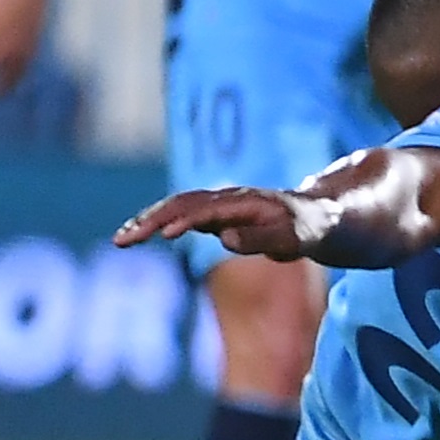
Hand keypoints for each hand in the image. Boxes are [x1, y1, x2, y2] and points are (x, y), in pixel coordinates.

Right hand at [117, 184, 318, 262]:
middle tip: (124, 241)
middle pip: (181, 204)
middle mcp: (227, 198)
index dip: (186, 221)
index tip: (166, 236)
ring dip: (146, 221)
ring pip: (174, 206)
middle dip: (152, 220)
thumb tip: (225, 239)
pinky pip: (178, 213)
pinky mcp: (213, 212)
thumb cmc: (305, 231)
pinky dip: (155, 222)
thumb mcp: (291, 241)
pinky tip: (136, 235)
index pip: (207, 210)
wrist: (317, 218)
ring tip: (121, 240)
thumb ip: (260, 240)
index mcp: (245, 203)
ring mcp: (218, 203)